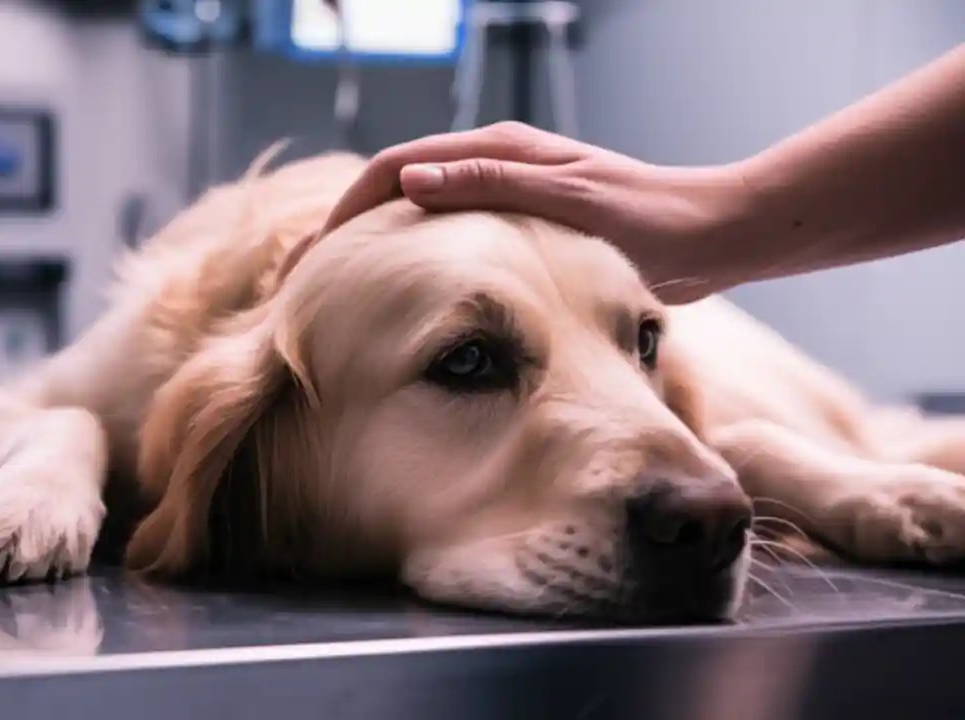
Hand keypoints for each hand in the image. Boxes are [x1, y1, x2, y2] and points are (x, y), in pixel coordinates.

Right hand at [320, 122, 755, 303]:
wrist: (713, 234)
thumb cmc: (650, 222)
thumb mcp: (570, 201)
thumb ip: (493, 185)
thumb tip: (411, 179)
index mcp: (498, 151)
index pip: (395, 168)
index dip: (346, 211)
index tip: (313, 258)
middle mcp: (495, 165)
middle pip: (396, 187)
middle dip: (344, 230)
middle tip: (302, 281)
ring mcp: (507, 192)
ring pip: (418, 213)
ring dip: (374, 245)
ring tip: (337, 291)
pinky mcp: (522, 222)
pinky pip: (448, 235)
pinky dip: (412, 258)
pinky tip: (402, 295)